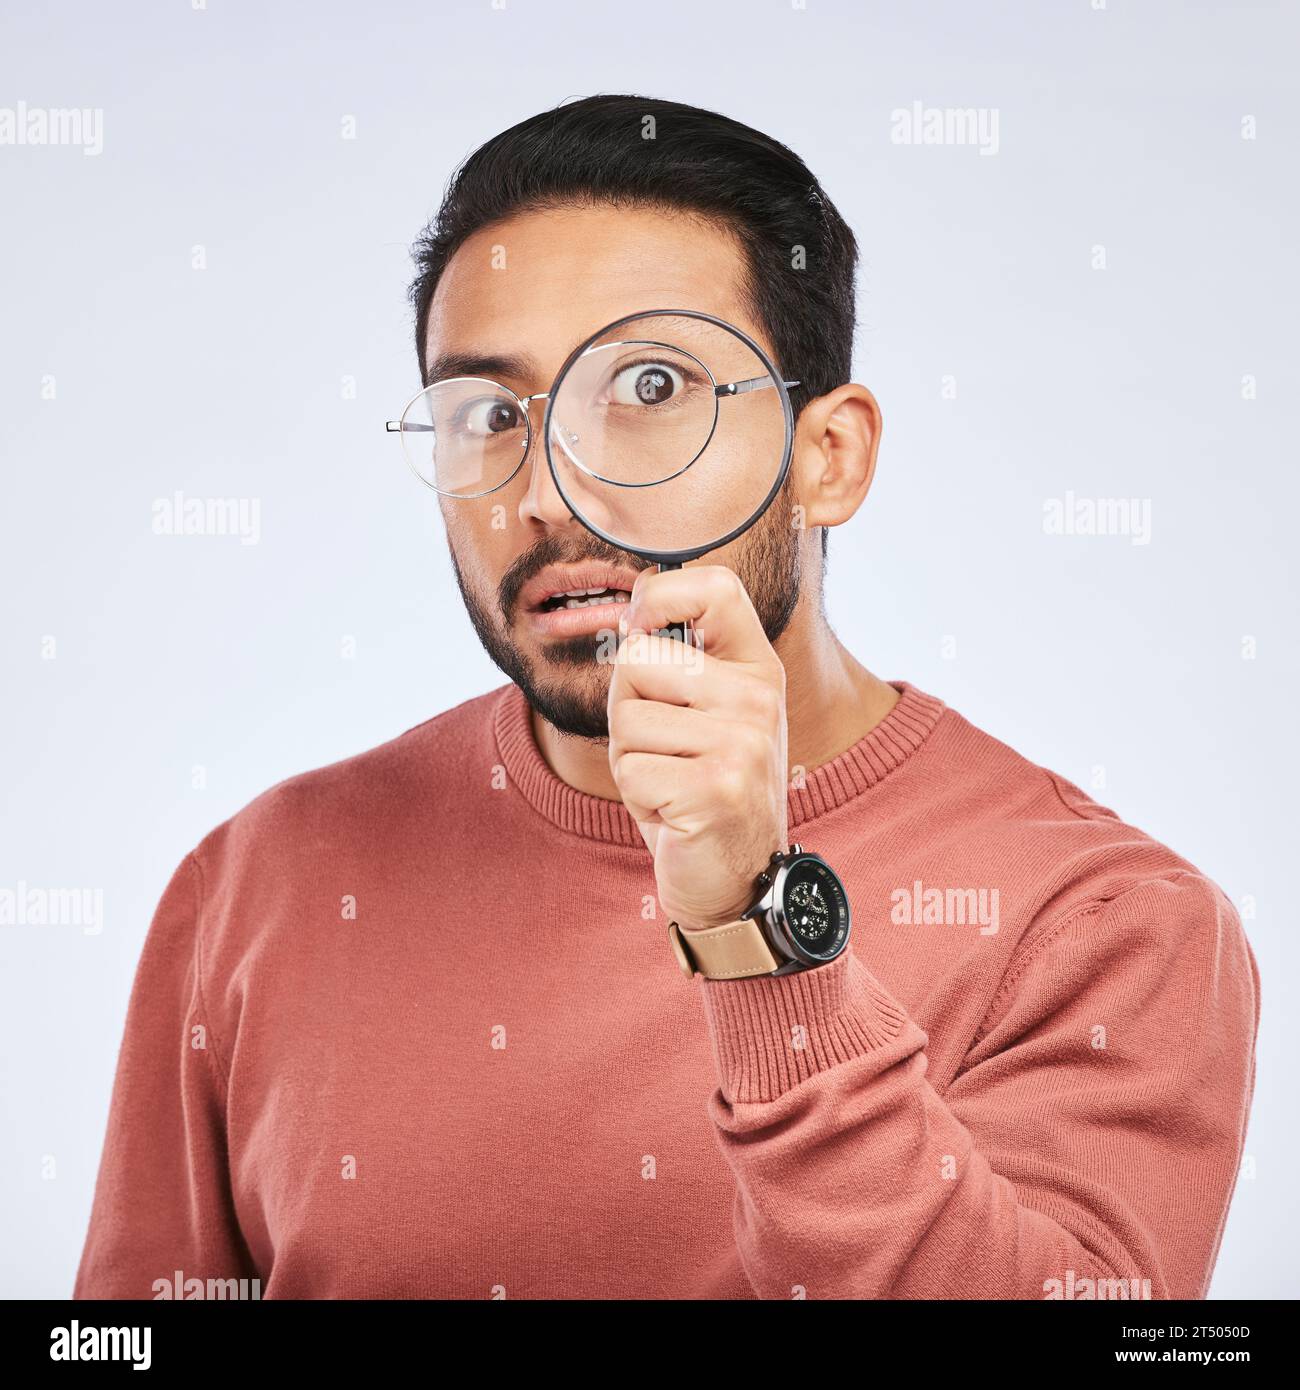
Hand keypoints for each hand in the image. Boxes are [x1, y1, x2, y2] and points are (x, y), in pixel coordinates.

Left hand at [607, 565, 788, 931]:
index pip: (715, 588)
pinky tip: (674, 812)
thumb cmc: (704, 788)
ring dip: (631, 758)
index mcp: (758, 669)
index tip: (641, 626)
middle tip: (663, 749)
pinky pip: (630, 768)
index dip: (661, 594)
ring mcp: (743, 743)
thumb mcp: (704, 715)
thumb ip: (675, 664)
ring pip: (627, 718)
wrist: (738, 878)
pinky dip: (637, 796)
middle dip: (627, 707)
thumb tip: (628, 620)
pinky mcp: (716, 788)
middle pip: (637, 658)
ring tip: (671, 782)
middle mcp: (759, 698)